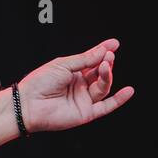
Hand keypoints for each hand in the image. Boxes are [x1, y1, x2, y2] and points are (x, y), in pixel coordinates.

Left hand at [17, 38, 133, 133]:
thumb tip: (105, 50)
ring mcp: (83, 99)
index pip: (92, 60)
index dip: (103, 51)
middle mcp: (79, 86)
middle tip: (108, 55)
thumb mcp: (64, 65)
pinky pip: (106, 107)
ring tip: (104, 66)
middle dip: (105, 63)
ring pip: (103, 87)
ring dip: (106, 75)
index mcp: (72, 72)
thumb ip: (86, 59)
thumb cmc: (40, 82)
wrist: (28, 103)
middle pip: (99, 73)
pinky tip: (128, 91)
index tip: (115, 43)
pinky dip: (118, 100)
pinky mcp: (86, 113)